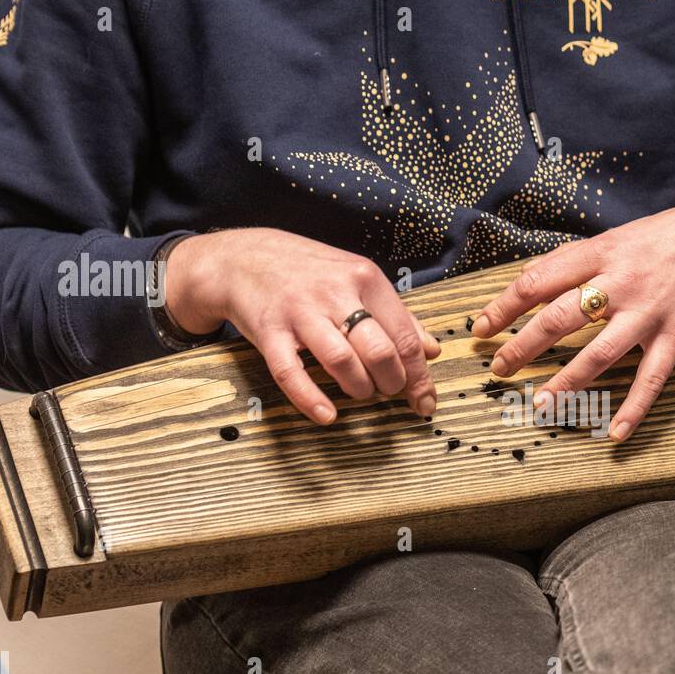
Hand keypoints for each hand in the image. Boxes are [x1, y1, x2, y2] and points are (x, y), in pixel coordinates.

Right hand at [163, 229, 439, 423]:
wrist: (242, 257)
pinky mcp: (269, 332)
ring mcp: (300, 312)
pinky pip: (291, 373)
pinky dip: (311, 399)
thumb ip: (397, 314)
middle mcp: (335, 293)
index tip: (425, 402)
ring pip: (342, 361)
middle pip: (379, 350)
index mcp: (364, 278)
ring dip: (359, 388)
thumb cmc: (309, 273)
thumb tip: (432, 350)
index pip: (404, 335)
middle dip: (392, 382)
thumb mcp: (357, 280)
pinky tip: (327, 415)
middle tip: (387, 391)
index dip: (419, 376)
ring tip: (361, 392)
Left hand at [472, 189, 674, 440]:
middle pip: (557, 319)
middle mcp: (619, 283)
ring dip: (566, 383)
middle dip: (522, 347)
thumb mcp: (621, 236)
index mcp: (600, 254)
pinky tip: (614, 433)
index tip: (482, 328)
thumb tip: (534, 281)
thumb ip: (581, 260)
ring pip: (597, 353)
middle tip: (498, 369)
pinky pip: (650, 379)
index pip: (537, 282)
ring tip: (540, 404)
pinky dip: (632, 409)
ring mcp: (648, 312)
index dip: (504, 307)